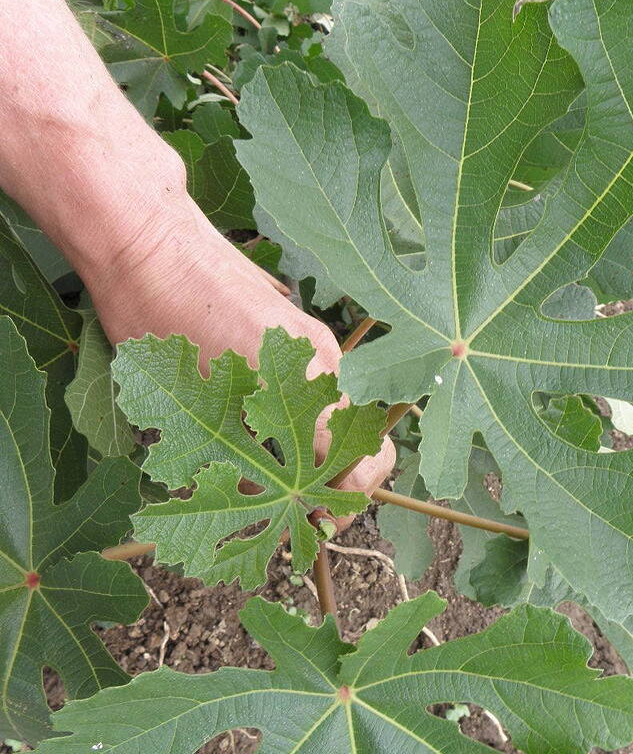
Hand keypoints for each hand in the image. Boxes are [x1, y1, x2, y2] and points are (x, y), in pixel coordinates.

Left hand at [88, 197, 394, 518]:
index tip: (319, 515)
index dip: (350, 497)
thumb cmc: (155, 319)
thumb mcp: (186, 409)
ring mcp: (312, 338)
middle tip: (304, 504)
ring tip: (282, 469)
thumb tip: (258, 506)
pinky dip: (309, 412)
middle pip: (365, 436)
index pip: (365, 457)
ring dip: (326, 446)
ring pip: (344, 408)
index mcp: (303, 386)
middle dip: (342, 477)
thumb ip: (235, 464)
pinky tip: (264, 423)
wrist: (147, 238)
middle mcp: (322, 360)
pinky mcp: (295, 325)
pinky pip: (322, 380)